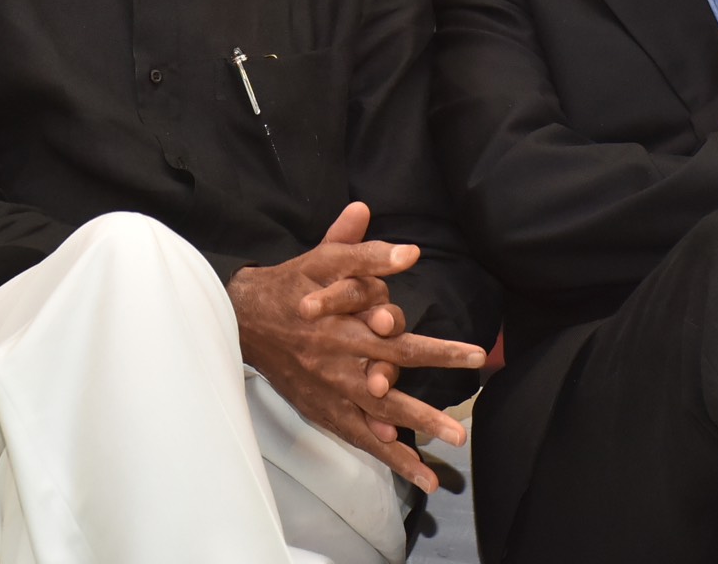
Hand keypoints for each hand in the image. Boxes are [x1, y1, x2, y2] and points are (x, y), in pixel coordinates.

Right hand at [227, 202, 485, 491]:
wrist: (242, 318)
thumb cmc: (290, 285)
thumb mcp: (321, 259)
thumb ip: (360, 250)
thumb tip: (402, 243)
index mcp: (343, 325)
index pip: (398, 337)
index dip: (435, 349)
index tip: (476, 355)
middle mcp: (338, 362)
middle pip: (390, 385)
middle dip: (426, 409)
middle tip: (459, 428)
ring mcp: (330, 390)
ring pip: (375, 416)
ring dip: (410, 436)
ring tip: (446, 452)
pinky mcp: (323, 408)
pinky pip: (359, 436)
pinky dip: (387, 454)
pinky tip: (417, 474)